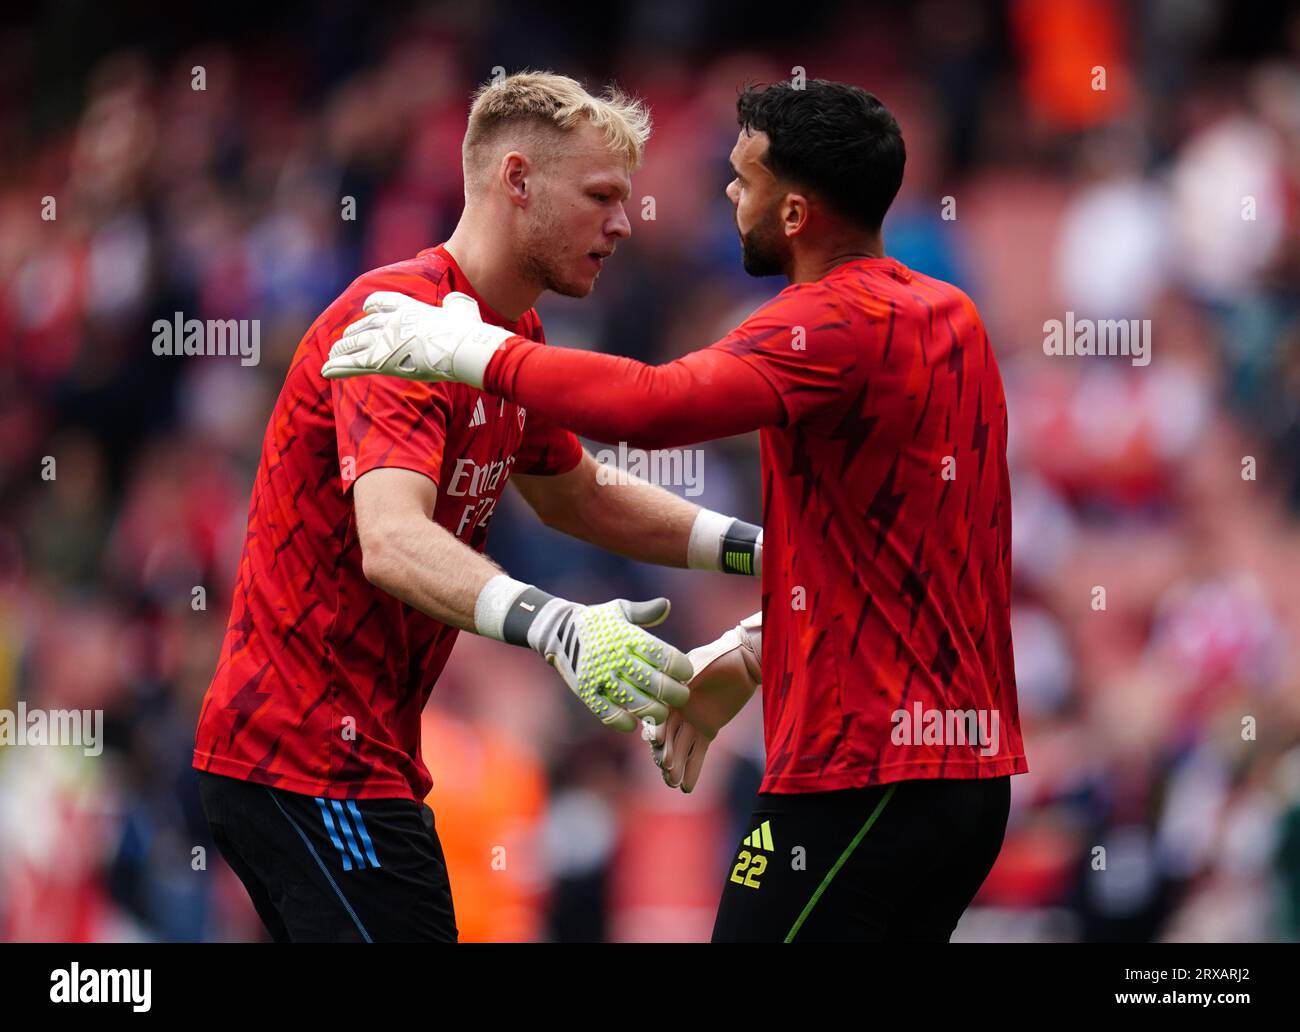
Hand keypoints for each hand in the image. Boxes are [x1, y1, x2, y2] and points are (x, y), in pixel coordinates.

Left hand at [322, 291, 513, 387]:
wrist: (460, 345)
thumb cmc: (466, 330)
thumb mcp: (464, 309)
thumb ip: (457, 304)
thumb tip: (458, 302)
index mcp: (409, 307)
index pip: (382, 302)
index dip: (373, 307)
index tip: (367, 310)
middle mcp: (391, 322)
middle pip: (365, 326)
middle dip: (353, 333)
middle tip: (345, 340)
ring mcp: (384, 340)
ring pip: (354, 344)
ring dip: (341, 350)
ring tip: (332, 355)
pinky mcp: (380, 360)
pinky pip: (352, 364)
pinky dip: (338, 367)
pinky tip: (325, 371)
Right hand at [526, 596, 692, 731]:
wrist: (557, 631)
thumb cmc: (597, 622)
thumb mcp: (619, 609)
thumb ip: (645, 612)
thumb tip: (667, 605)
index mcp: (629, 637)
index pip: (667, 658)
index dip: (682, 669)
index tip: (685, 673)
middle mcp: (618, 658)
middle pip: (658, 685)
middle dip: (677, 694)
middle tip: (681, 695)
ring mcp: (602, 678)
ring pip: (639, 704)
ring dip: (657, 712)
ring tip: (661, 711)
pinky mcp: (588, 693)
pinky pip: (611, 716)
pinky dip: (626, 723)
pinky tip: (634, 721)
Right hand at [646, 613, 760, 791]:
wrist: (743, 661)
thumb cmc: (719, 657)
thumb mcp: (700, 664)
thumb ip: (686, 679)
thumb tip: (670, 691)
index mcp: (670, 695)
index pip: (659, 716)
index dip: (656, 729)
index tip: (655, 743)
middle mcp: (677, 711)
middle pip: (667, 737)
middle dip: (665, 753)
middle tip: (666, 768)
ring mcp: (691, 722)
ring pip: (680, 750)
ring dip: (676, 767)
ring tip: (674, 784)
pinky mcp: (708, 731)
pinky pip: (698, 754)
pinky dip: (692, 771)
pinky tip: (686, 788)